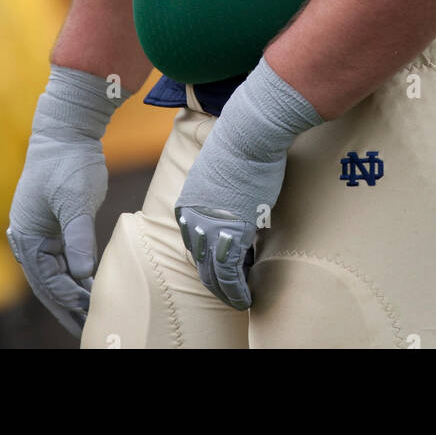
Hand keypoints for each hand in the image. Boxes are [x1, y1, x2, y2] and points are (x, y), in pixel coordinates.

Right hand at [7, 66, 121, 336]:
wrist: (66, 130)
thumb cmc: (69, 162)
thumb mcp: (76, 200)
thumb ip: (79, 237)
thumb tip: (83, 274)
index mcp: (27, 235)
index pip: (48, 279)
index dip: (70, 297)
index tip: (92, 310)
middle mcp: (27, 238)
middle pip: (47, 283)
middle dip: (67, 305)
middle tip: (88, 327)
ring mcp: (38, 232)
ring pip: (52, 273)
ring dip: (69, 293)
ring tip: (89, 314)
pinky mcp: (50, 225)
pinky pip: (59, 259)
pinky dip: (71, 275)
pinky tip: (86, 286)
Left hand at [174, 55, 322, 309]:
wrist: (249, 133)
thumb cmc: (241, 145)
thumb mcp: (220, 175)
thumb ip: (220, 198)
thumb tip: (236, 213)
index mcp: (186, 205)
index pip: (193, 243)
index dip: (208, 260)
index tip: (222, 269)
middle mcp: (192, 220)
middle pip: (199, 261)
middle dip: (214, 281)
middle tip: (230, 293)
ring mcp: (209, 229)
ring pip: (212, 273)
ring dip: (226, 292)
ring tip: (239, 301)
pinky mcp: (230, 235)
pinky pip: (229, 274)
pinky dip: (237, 290)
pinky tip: (245, 298)